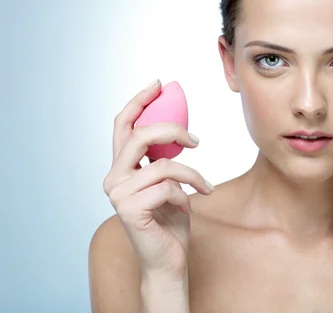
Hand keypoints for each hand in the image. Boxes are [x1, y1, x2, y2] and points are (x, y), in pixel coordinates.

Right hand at [103, 79, 213, 279]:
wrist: (169, 259)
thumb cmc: (170, 220)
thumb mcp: (170, 182)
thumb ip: (164, 159)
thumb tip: (180, 131)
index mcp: (121, 168)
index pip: (123, 126)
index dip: (139, 102)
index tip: (158, 85)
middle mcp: (113, 178)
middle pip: (138, 136)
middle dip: (172, 130)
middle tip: (196, 140)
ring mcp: (118, 194)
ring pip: (163, 165)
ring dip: (192, 175)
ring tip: (205, 188)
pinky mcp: (130, 209)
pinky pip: (168, 187)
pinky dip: (187, 195)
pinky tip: (188, 208)